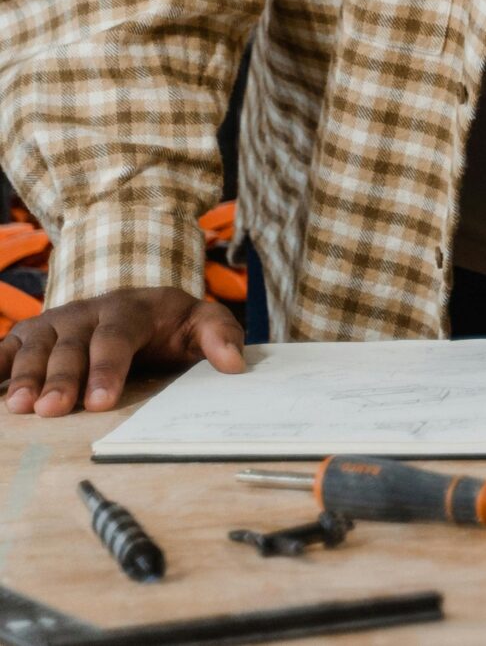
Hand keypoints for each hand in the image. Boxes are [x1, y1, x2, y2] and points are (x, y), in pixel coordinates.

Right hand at [0, 288, 245, 414]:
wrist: (139, 303)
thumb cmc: (172, 323)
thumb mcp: (202, 323)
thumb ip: (220, 337)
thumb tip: (234, 364)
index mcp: (130, 309)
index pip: (117, 337)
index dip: (107, 368)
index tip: (102, 402)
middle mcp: (87, 312)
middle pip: (71, 345)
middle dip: (61, 378)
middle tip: (52, 410)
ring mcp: (55, 322)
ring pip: (36, 347)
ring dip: (26, 376)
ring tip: (19, 407)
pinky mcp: (31, 334)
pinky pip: (8, 348)